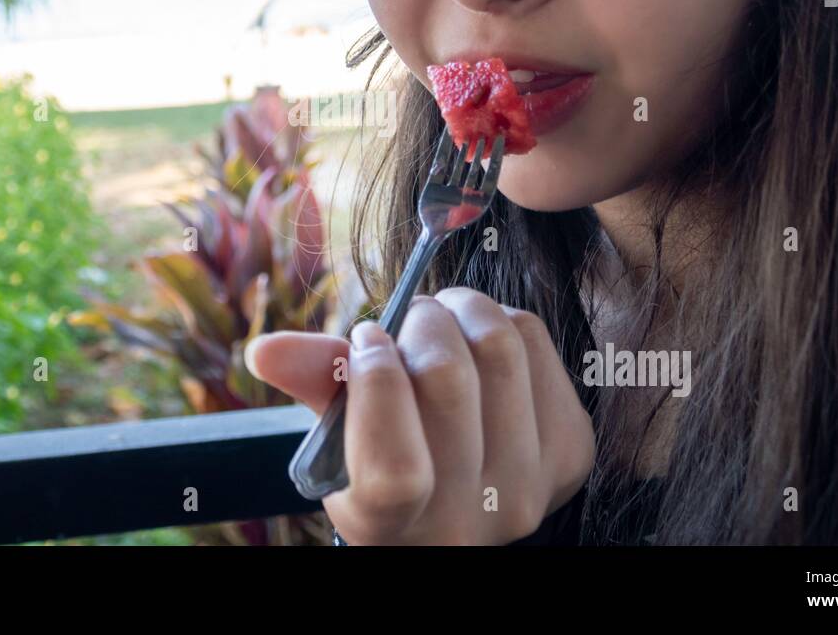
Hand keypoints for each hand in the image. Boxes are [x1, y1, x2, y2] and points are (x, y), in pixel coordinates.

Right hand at [246, 287, 594, 543]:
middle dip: (416, 323)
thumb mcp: (338, 432)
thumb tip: (265, 348)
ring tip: (437, 321)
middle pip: (448, 379)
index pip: (396, 469)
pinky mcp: (572, 448)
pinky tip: (478, 341)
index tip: (364, 343)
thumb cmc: (385, 453)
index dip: (376, 383)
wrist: (461, 494)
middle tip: (402, 322)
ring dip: (459, 310)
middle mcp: (468, 521)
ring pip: (498, 346)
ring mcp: (530, 487)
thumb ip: (313, 385)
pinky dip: (500, 319)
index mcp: (392, 527)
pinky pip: (535, 341)